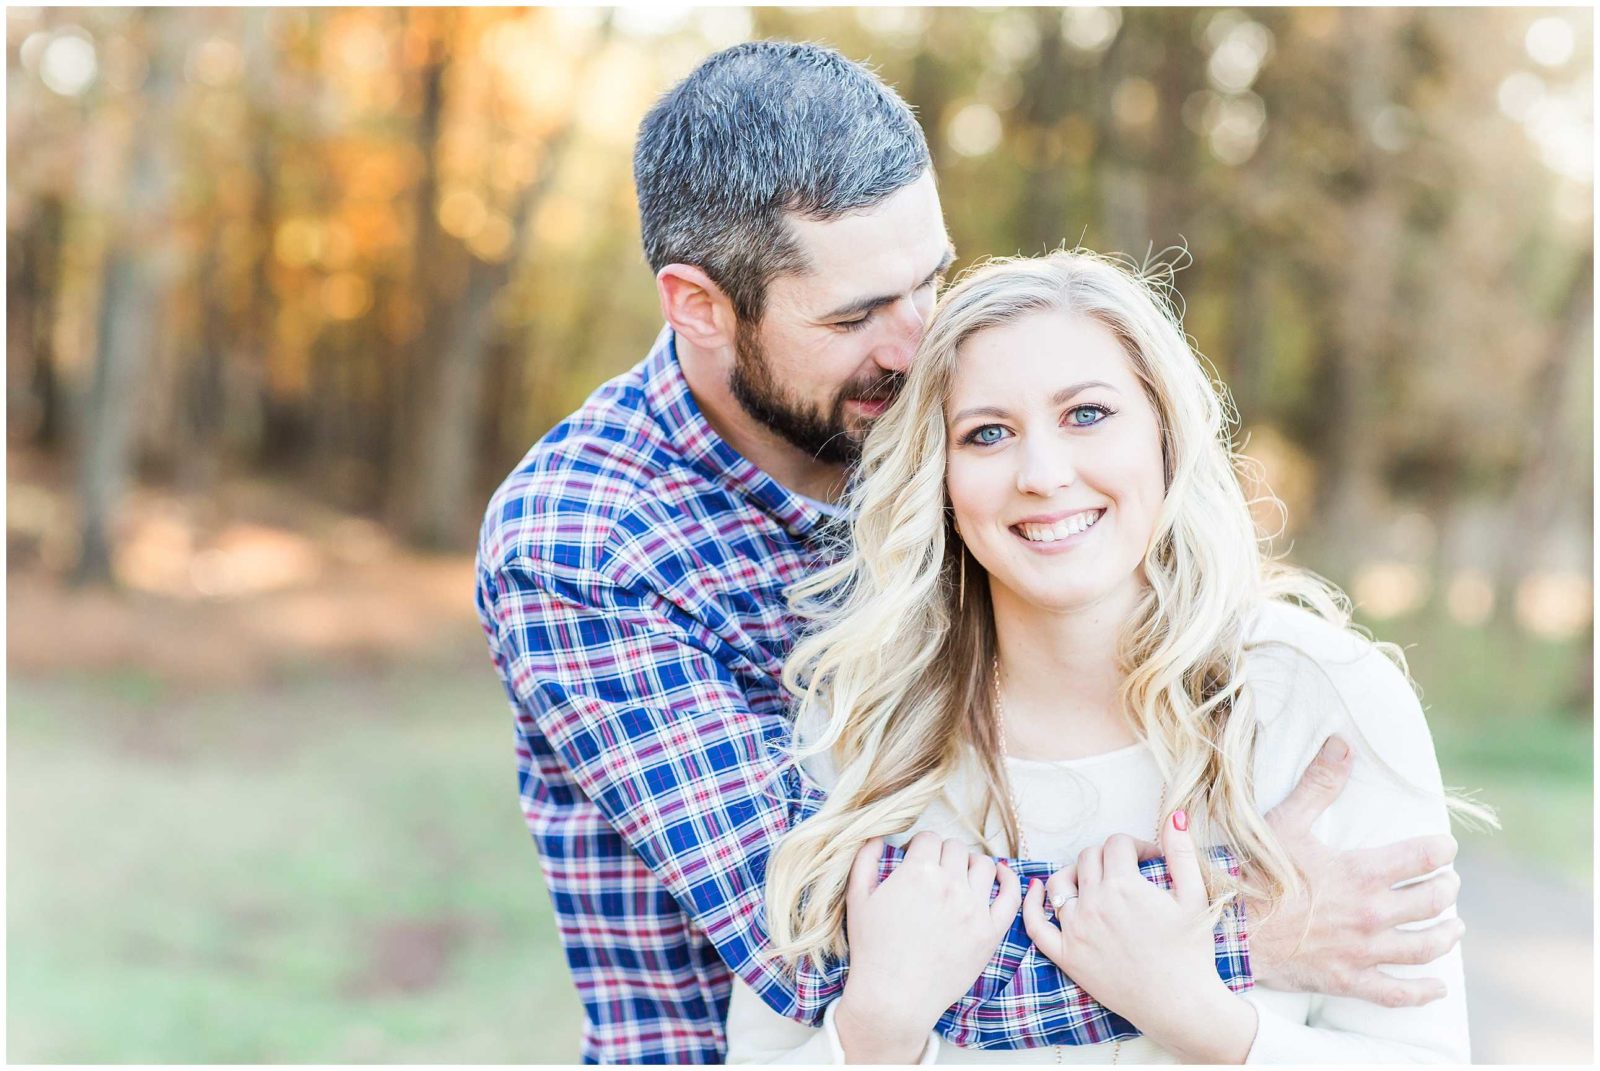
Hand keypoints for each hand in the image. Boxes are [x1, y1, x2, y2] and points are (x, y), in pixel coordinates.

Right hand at [834, 832, 1020, 1063]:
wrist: (894, 998)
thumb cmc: (872, 950)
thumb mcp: (857, 898)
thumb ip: (864, 859)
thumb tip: (876, 835)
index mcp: (918, 872)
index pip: (929, 838)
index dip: (919, 846)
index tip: (913, 859)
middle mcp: (951, 884)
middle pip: (956, 848)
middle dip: (942, 854)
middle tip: (933, 871)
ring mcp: (974, 908)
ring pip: (984, 865)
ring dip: (971, 864)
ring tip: (960, 876)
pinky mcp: (990, 932)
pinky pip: (1011, 896)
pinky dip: (1009, 880)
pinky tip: (1000, 876)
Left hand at [1022, 814, 1256, 1062]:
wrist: (1181, 1004)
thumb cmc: (1192, 952)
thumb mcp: (1195, 897)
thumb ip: (1182, 853)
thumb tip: (1174, 817)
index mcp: (1124, 886)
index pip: (1117, 844)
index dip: (1136, 846)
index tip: (1151, 859)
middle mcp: (1094, 903)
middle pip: (1088, 858)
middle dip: (1110, 858)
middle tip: (1128, 872)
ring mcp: (1076, 930)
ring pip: (1060, 883)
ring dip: (1075, 874)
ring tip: (1093, 881)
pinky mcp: (1067, 956)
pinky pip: (1036, 925)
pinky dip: (1032, 904)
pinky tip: (1036, 889)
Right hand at [1249, 734, 1464, 1006]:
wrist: (1229, 932)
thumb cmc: (1253, 873)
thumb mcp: (1285, 822)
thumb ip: (1319, 784)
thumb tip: (1342, 743)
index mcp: (1359, 873)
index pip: (1423, 858)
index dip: (1442, 850)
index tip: (1445, 848)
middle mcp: (1371, 913)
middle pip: (1433, 902)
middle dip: (1446, 890)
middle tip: (1447, 884)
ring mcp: (1364, 950)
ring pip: (1426, 946)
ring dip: (1447, 935)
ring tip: (1454, 927)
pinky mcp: (1350, 980)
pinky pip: (1398, 992)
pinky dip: (1423, 990)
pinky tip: (1437, 987)